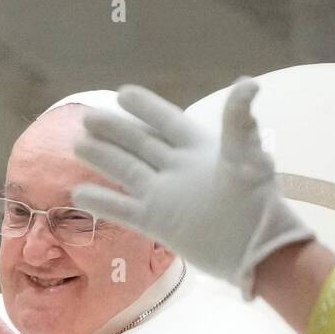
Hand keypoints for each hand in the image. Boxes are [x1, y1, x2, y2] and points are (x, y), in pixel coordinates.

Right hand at [72, 80, 313, 296]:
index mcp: (198, 148)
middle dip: (115, 131)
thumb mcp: (247, 157)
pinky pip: (124, 210)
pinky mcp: (159, 223)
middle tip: (87, 118)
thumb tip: (247, 83)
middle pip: (140, 144)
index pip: (167, 121)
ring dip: (103, 159)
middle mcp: (178, 169)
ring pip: (127, 172)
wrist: (256, 250)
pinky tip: (79, 194)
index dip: (146, 107)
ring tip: (78, 146)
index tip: (122, 93)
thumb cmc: (255, 201)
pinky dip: (104, 202)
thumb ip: (238, 121)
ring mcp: (166, 196)